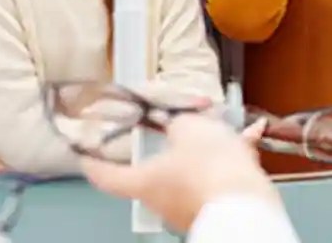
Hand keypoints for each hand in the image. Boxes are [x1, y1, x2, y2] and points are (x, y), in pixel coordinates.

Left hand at [82, 114, 279, 232]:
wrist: (246, 205)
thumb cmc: (209, 171)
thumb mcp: (190, 129)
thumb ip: (178, 123)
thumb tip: (177, 124)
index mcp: (143, 182)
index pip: (105, 175)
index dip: (93, 163)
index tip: (84, 156)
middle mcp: (162, 201)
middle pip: (156, 170)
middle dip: (168, 146)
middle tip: (176, 125)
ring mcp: (189, 207)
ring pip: (193, 171)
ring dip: (206, 149)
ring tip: (223, 127)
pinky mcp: (217, 207)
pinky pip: (219, 177)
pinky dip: (230, 158)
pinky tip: (247, 139)